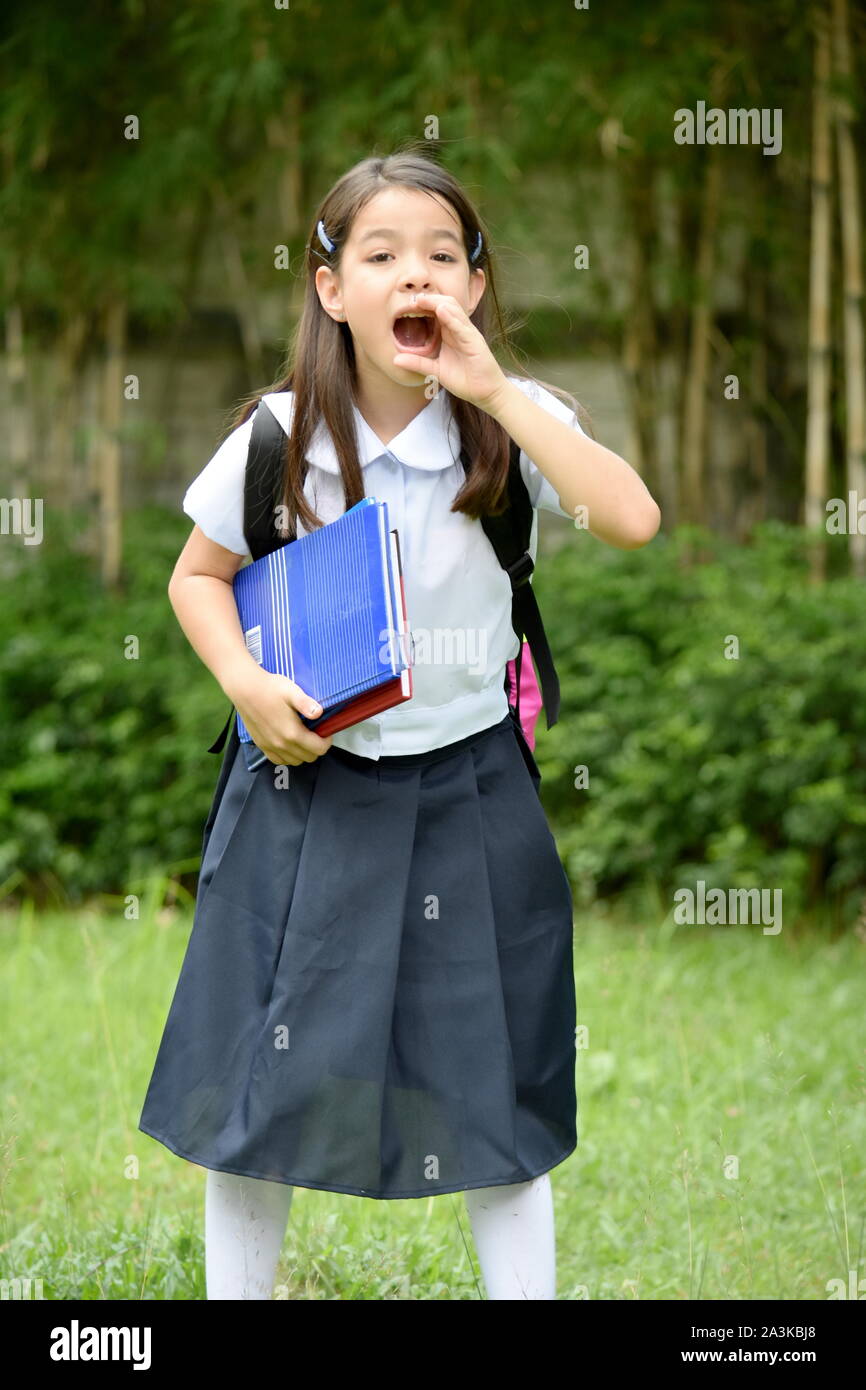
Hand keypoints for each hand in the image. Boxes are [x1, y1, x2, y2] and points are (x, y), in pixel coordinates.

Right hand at [229, 667, 332, 766]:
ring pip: (295, 761)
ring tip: (303, 738)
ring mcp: (270, 746)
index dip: (326, 741)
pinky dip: (287, 756)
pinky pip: (279, 760)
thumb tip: (319, 712)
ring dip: (303, 753)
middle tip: (316, 733)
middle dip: (316, 747)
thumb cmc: (269, 688)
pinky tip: (289, 743)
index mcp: (292, 733)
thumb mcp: (292, 691)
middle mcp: (281, 744)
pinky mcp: (261, 745)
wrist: (245, 689)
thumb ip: (306, 703)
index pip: (319, 749)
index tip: (326, 731)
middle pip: (309, 757)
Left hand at [392, 292, 507, 411]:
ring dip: (438, 302)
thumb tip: (395, 360)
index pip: (437, 312)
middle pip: (445, 304)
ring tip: (422, 299)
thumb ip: (418, 363)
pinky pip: (463, 326)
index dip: (423, 306)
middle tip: (412, 298)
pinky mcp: (475, 342)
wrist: (486, 393)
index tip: (406, 304)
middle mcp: (459, 329)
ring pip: (454, 310)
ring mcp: (468, 334)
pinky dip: (452, 318)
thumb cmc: (465, 380)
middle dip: (429, 299)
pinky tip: (442, 311)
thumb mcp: (435, 371)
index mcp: (450, 333)